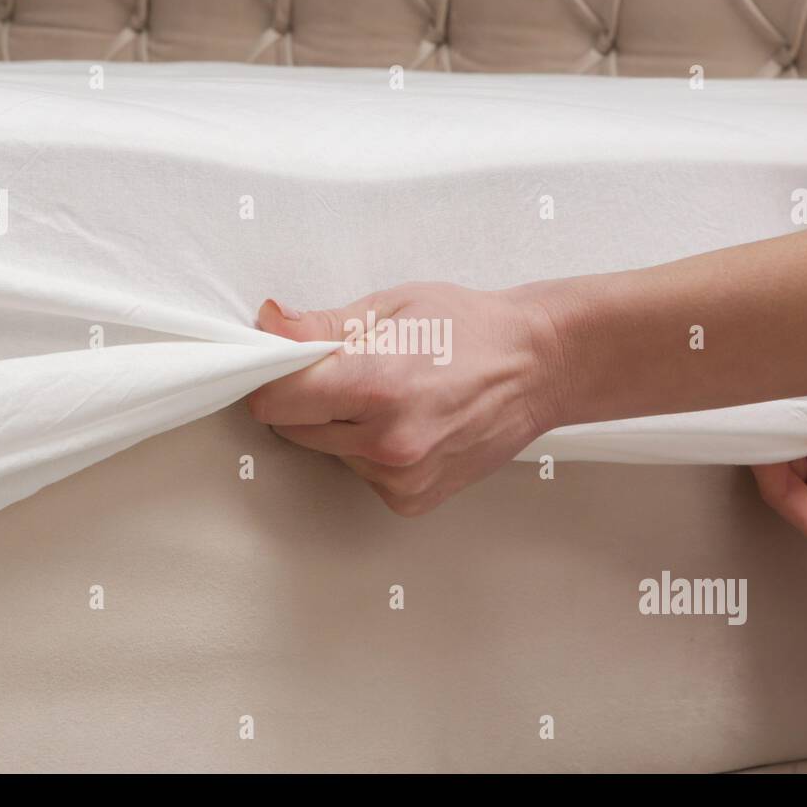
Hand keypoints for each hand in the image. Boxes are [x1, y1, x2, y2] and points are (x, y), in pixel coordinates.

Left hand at [247, 283, 563, 515]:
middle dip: (305, 400)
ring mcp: (400, 476)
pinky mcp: (411, 498)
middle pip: (292, 429)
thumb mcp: (392, 309)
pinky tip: (407, 423)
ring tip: (391, 395)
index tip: (278, 366)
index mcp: (375, 384)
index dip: (269, 378)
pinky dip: (368, 451)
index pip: (274, 400)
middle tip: (349, 371)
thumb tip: (269, 326)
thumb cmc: (471, 329)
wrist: (537, 366)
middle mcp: (385, 440)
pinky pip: (358, 474)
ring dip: (339, 427)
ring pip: (325, 453)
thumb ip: (321, 327)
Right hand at [752, 380, 806, 571]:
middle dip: (756, 411)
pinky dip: (765, 469)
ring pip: (771, 464)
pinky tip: (763, 442)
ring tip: (745, 407)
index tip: (747, 368)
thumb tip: (778, 361)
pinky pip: (782, 497)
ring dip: (756, 436)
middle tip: (738, 385)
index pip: (790, 406)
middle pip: (776, 434)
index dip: (767, 390)